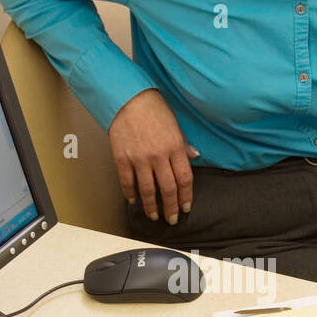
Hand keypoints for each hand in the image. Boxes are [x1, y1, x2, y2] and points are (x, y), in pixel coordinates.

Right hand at [108, 88, 199, 224]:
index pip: (184, 179)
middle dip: (171, 208)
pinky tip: (133, 201)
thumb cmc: (153, 108)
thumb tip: (194, 156)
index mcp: (175, 147)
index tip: (186, 207)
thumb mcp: (175, 124)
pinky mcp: (122, 157)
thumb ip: (183, 144)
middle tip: (172, 218)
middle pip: (168, 189)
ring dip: (151, 206)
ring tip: (153, 215)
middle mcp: (159, 155)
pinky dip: (130, 193)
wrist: (128, 98)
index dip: (186, 197)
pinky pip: (127, 181)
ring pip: (148, 190)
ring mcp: (139, 158)